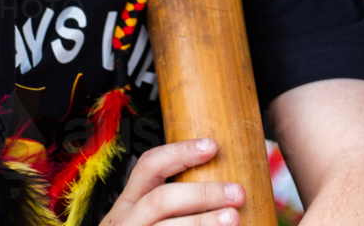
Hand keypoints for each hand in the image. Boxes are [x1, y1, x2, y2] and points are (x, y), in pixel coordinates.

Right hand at [99, 138, 244, 225]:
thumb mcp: (142, 219)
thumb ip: (167, 203)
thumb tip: (216, 183)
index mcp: (128, 204)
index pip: (149, 165)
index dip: (180, 152)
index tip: (212, 145)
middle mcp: (126, 223)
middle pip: (162, 199)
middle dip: (201, 193)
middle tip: (236, 192)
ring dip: (204, 222)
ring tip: (233, 217)